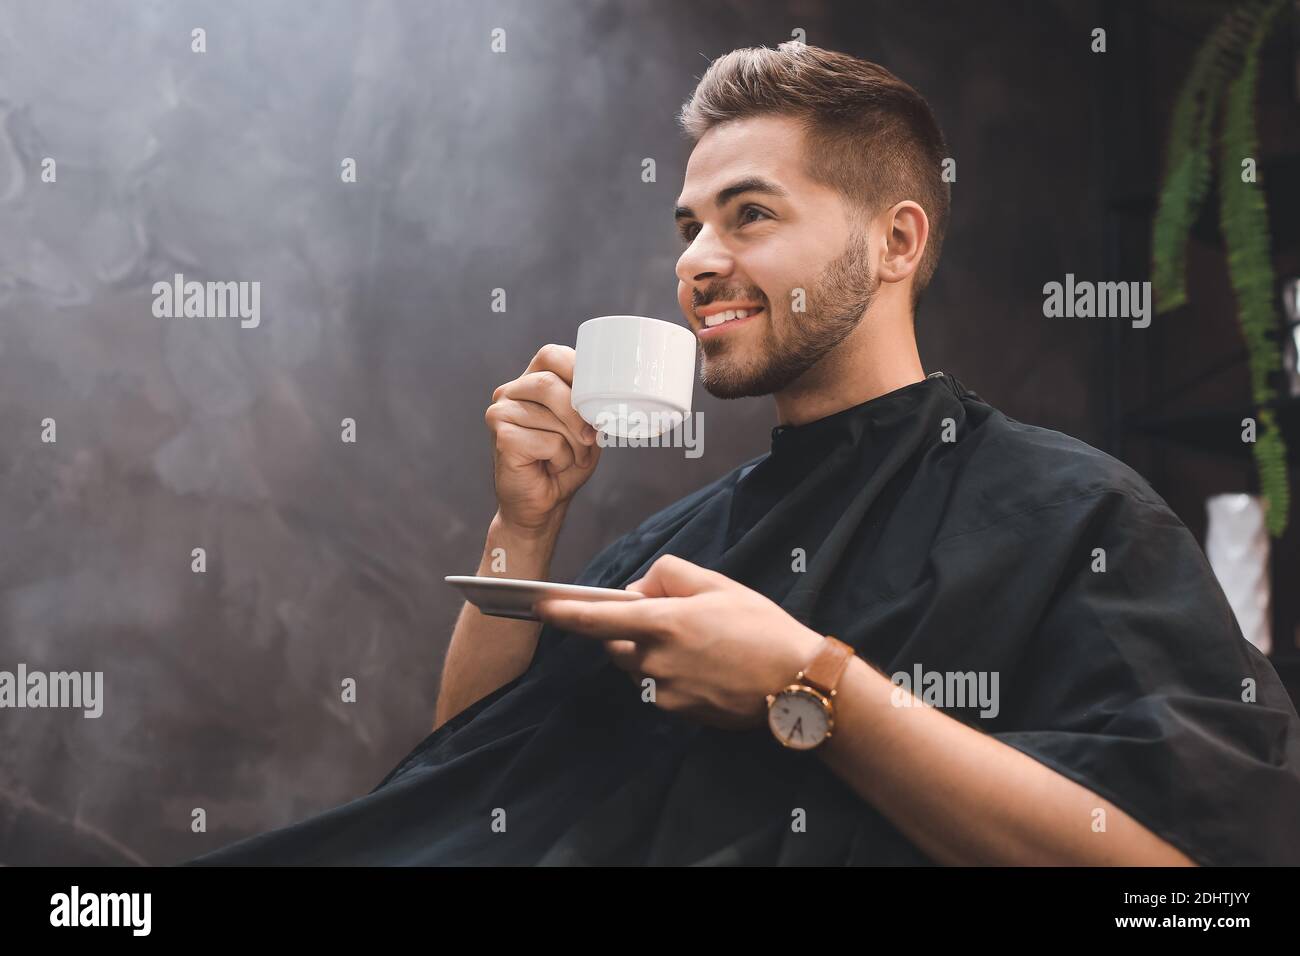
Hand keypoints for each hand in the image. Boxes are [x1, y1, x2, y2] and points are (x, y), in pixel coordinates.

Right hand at [486, 344, 602, 534]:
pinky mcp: (502, 437)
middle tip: (590, 438)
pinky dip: (560, 457)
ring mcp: (501, 413)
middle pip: (549, 383)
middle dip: (578, 414)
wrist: (542, 505)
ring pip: (551, 415)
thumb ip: (590, 405)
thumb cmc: (564, 464)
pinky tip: (550, 466)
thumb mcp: (585, 428)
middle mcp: (510, 392)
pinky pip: (546, 440)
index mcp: (530, 382)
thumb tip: (613, 391)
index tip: (598, 391)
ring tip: (569, 457)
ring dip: (573, 443)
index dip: (576, 367)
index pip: (551, 355)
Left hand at [533, 555, 825, 730]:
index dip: (564, 613)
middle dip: (627, 630)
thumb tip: (637, 588)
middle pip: (616, 644)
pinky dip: (671, 675)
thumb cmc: (760, 626)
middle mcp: (656, 660)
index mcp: (663, 622)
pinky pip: (658, 688)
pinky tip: (706, 668)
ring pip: (637, 667)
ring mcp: (664, 691)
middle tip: (671, 618)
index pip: (597, 618)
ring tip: (699, 645)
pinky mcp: (678, 713)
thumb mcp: (716, 583)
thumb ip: (668, 576)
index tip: (539, 606)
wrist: (796, 681)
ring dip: (650, 653)